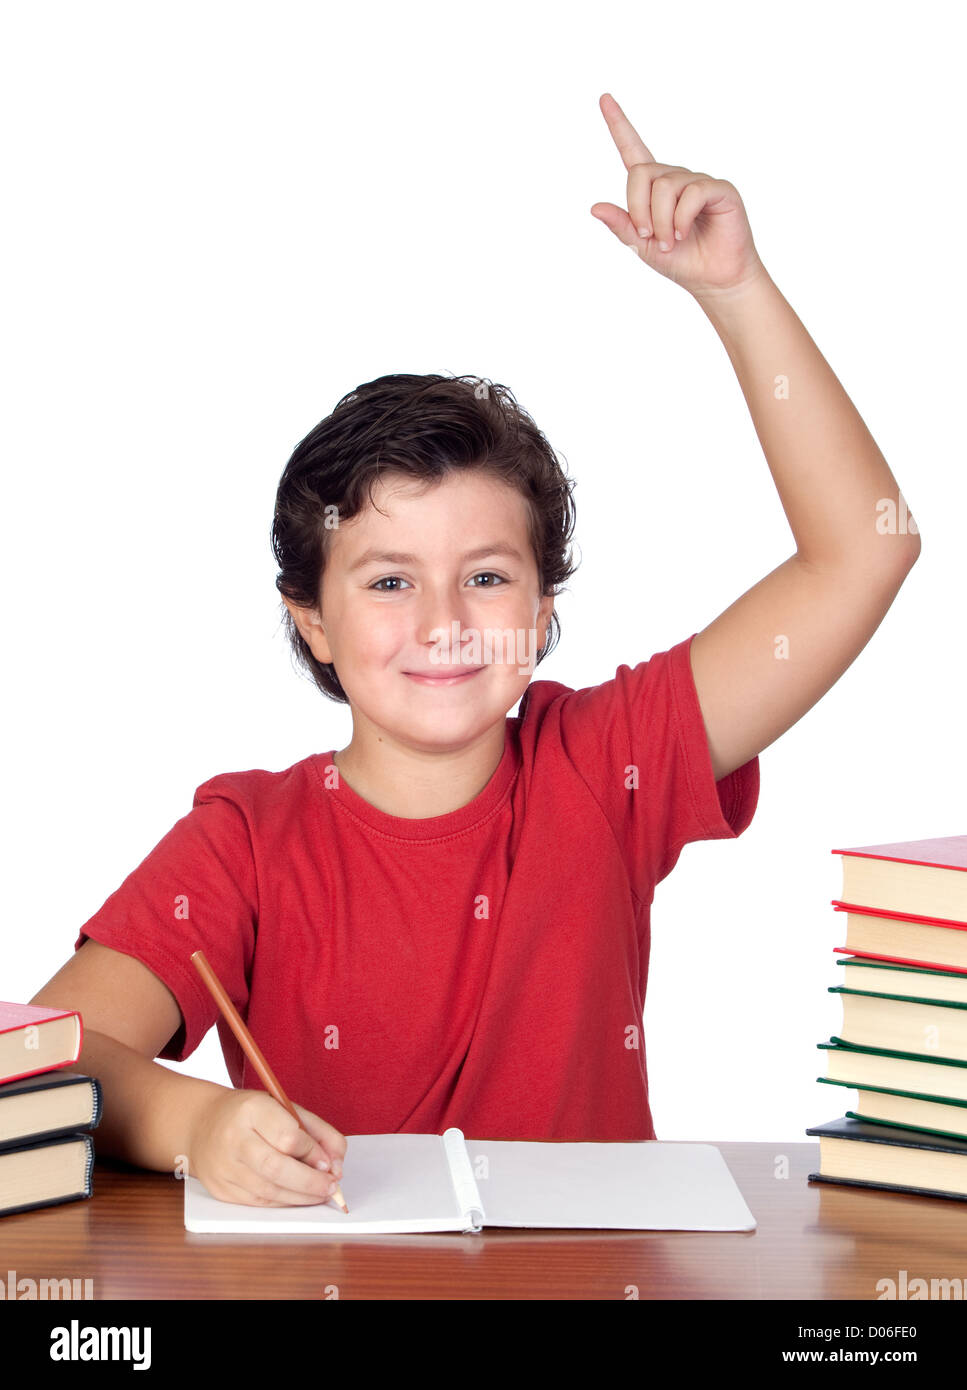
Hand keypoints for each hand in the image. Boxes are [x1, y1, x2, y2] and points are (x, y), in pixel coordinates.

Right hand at [186, 1087, 346, 1206]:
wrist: (202, 1124)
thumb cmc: (251, 1115)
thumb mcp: (285, 1108)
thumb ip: (317, 1131)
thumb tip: (338, 1163)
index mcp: (251, 1110)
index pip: (287, 1137)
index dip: (313, 1153)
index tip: (329, 1162)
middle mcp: (233, 1138)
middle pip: (276, 1168)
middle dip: (310, 1182)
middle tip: (332, 1187)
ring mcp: (223, 1166)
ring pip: (268, 1191)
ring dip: (301, 1197)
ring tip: (320, 1193)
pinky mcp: (220, 1189)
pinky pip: (258, 1202)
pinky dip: (283, 1202)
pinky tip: (298, 1197)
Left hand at [591, 92, 765, 300]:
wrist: (714, 279)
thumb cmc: (682, 261)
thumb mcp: (643, 247)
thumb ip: (622, 226)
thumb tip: (595, 207)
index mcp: (654, 189)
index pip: (633, 150)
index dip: (619, 125)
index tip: (604, 98)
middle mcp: (676, 179)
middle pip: (642, 172)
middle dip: (638, 207)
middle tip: (647, 236)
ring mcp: (698, 181)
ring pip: (665, 186)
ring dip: (661, 220)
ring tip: (671, 241)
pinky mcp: (719, 189)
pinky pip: (692, 193)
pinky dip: (681, 217)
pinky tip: (683, 233)